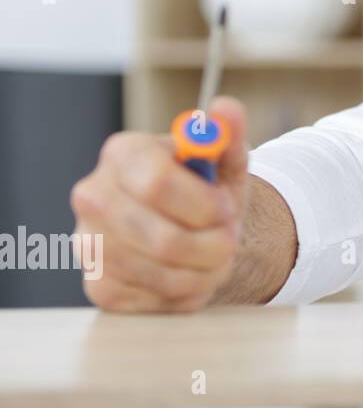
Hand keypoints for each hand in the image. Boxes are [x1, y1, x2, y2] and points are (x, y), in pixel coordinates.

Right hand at [70, 96, 249, 312]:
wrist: (192, 231)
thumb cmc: (206, 190)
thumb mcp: (225, 160)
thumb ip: (229, 133)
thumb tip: (227, 108)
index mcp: (123, 153)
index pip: (156, 183)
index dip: (202, 203)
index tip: (226, 209)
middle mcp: (93, 196)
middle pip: (162, 238)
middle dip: (212, 245)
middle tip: (229, 238)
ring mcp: (88, 244)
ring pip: (163, 274)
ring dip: (207, 269)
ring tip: (217, 254)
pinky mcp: (98, 286)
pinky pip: (155, 300)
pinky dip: (189, 291)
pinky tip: (193, 272)